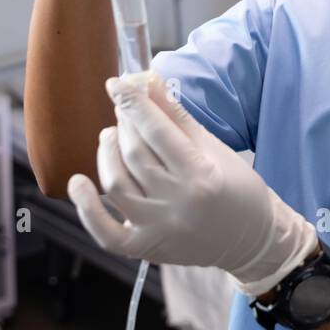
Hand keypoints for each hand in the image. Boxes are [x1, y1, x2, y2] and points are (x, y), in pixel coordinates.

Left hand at [67, 72, 319, 297]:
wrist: (251, 240)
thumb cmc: (237, 188)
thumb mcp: (213, 147)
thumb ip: (177, 116)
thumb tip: (147, 80)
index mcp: (201, 175)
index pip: (156, 131)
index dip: (133, 103)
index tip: (117, 83)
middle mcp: (178, 204)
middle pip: (134, 155)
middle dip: (124, 124)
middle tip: (123, 109)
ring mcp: (159, 229)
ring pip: (116, 185)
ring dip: (106, 154)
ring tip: (111, 137)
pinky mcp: (146, 249)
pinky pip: (106, 233)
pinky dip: (87, 209)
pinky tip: (78, 182)